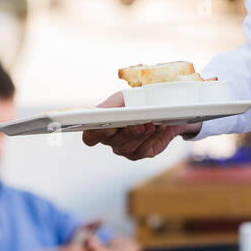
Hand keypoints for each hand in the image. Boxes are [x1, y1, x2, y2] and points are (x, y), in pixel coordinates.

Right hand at [80, 90, 200, 159]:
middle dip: (127, 132)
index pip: (90, 136)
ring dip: (141, 135)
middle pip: (113, 142)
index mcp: (101, 125)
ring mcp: (124, 148)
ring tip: (151, 124)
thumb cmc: (136, 101)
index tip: (108, 126)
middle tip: (138, 124)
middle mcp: (110, 140)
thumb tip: (112, 112)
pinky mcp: (140, 153)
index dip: (96, 134)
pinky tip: (158, 128)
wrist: (160, 108)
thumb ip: (115, 105)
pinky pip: (142, 150)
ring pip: (127, 148)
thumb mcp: (124, 97)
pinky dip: (152, 137)